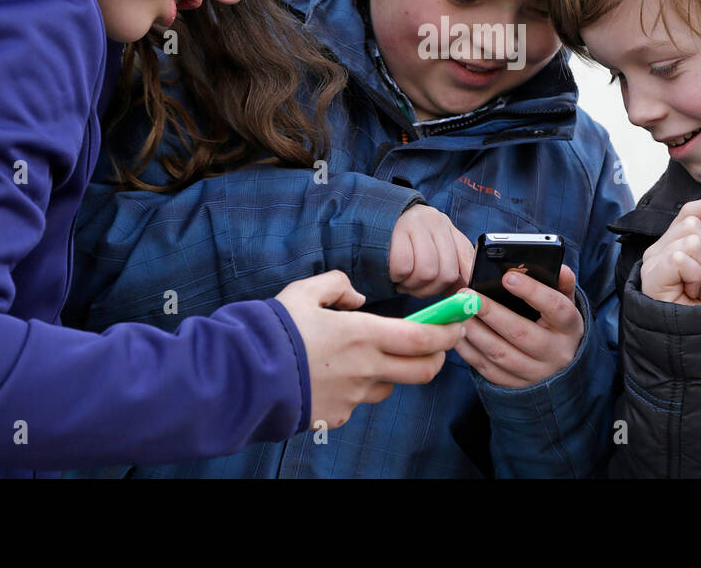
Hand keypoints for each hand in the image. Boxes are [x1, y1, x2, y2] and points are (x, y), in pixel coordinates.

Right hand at [276, 271, 463, 428]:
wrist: (242, 377)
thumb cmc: (274, 331)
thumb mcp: (304, 291)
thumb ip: (337, 286)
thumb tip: (356, 298)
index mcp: (362, 335)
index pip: (423, 339)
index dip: (448, 333)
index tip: (457, 324)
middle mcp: (365, 369)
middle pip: (422, 372)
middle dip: (437, 359)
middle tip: (435, 346)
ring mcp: (352, 397)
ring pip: (388, 387)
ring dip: (390, 373)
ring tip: (368, 358)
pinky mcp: (335, 415)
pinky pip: (357, 402)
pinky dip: (355, 389)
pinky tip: (332, 376)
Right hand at [389, 204, 475, 297]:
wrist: (375, 216)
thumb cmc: (407, 238)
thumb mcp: (434, 244)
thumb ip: (454, 262)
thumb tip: (465, 289)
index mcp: (447, 227)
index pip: (466, 260)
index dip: (460, 283)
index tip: (451, 296)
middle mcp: (434, 222)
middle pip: (446, 273)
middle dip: (430, 289)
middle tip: (416, 287)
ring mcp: (414, 224)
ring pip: (426, 272)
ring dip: (413, 285)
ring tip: (404, 280)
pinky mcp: (393, 232)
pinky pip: (403, 267)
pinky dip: (398, 277)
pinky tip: (393, 273)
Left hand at [455, 265, 584, 386]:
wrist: (561, 367)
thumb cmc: (557, 325)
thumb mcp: (566, 304)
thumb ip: (562, 285)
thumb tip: (560, 269)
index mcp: (569, 326)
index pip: (555, 307)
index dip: (532, 291)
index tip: (508, 276)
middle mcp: (555, 352)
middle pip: (520, 333)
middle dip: (491, 312)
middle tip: (468, 294)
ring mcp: (535, 373)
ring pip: (500, 354)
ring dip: (475, 332)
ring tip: (458, 312)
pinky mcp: (515, 385)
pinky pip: (487, 370)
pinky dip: (469, 351)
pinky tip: (458, 332)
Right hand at [640, 183, 700, 304]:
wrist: (700, 335)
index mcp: (674, 241)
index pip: (690, 210)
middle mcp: (658, 247)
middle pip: (692, 224)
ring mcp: (652, 260)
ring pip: (691, 240)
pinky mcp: (651, 272)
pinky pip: (683, 257)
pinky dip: (697, 277)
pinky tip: (693, 292)